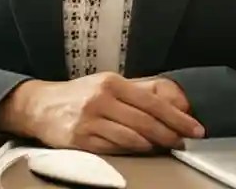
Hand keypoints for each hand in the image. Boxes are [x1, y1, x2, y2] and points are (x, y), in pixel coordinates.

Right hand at [0, 73, 203, 154]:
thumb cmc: (78, 96)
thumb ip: (138, 91)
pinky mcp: (81, 139)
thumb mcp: (107, 85)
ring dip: (154, 145)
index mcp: (111, 83)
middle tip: (185, 141)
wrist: (39, 105)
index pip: (152, 102)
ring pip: (132, 138)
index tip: (195, 128)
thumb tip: (173, 100)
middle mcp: (101, 99)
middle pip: (146, 121)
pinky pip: (114, 149)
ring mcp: (90, 120)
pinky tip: (142, 151)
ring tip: (167, 147)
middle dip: (171, 134)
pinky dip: (132, 152)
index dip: (177, 117)